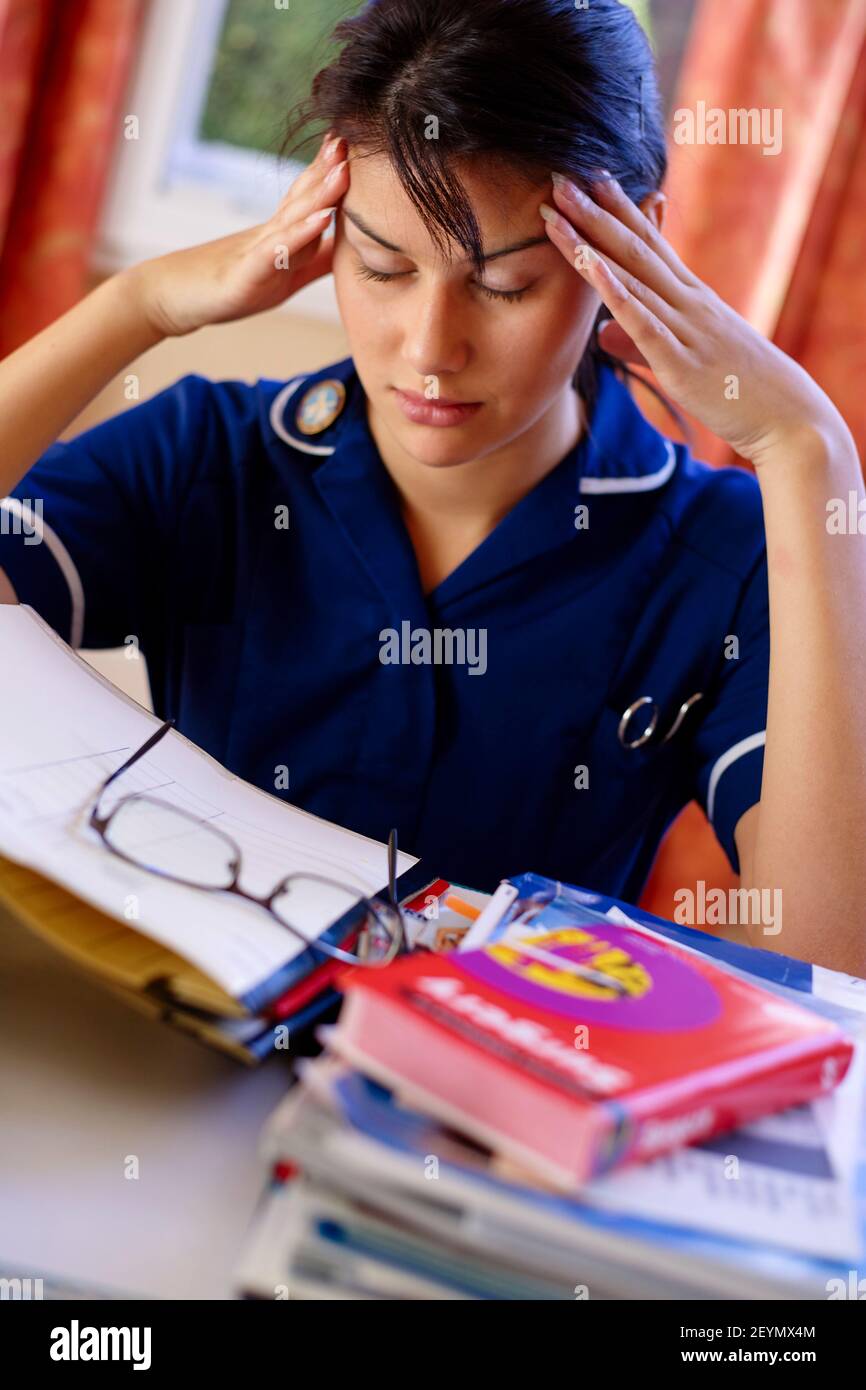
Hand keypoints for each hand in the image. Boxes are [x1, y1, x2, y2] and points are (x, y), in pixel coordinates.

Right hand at [125, 132, 349, 337]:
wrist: (172, 298)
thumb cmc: (230, 287)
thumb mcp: (283, 276)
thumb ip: (314, 261)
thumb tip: (349, 248)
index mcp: (279, 234)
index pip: (308, 196)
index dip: (330, 173)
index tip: (355, 145)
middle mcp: (269, 234)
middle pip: (302, 196)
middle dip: (329, 168)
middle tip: (352, 137)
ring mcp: (257, 250)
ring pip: (292, 217)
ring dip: (319, 192)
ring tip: (344, 168)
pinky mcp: (247, 274)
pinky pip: (276, 251)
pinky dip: (299, 235)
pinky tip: (321, 220)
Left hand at [541, 174, 843, 466]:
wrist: (786, 416)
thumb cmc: (738, 389)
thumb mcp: (683, 359)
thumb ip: (640, 342)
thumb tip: (601, 334)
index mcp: (691, 298)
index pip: (650, 244)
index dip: (619, 210)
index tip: (591, 178)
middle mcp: (688, 302)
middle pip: (634, 248)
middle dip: (594, 212)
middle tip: (558, 177)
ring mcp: (685, 327)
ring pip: (630, 275)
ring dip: (590, 242)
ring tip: (557, 211)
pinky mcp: (680, 360)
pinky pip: (643, 320)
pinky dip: (615, 292)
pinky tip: (590, 266)